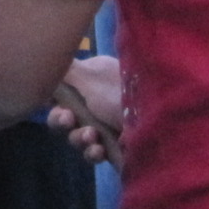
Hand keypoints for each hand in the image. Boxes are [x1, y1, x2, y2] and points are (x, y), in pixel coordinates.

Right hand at [48, 54, 125, 170]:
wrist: (162, 123)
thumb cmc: (121, 92)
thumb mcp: (89, 75)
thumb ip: (64, 70)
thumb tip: (45, 56)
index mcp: (92, 79)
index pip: (63, 89)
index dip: (53, 101)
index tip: (54, 103)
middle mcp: (97, 100)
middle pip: (65, 116)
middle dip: (61, 121)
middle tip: (69, 120)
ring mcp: (107, 124)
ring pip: (77, 136)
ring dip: (78, 138)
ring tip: (91, 137)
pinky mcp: (116, 146)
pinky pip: (94, 152)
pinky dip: (92, 152)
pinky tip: (99, 150)